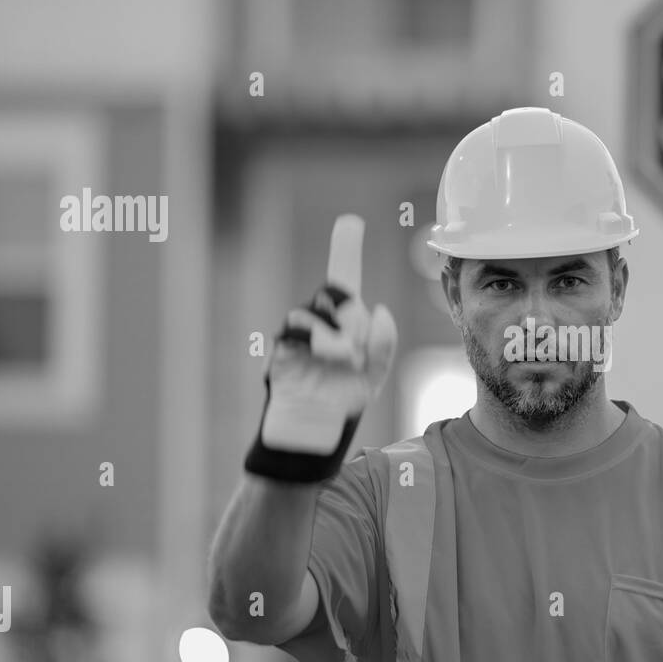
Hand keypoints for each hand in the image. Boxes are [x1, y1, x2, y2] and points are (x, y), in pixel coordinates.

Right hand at [244, 215, 397, 481]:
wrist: (312, 441)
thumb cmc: (340, 407)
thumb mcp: (372, 377)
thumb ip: (382, 343)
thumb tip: (377, 308)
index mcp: (345, 327)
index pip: (346, 281)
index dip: (345, 249)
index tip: (350, 220)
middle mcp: (320, 326)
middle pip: (334, 291)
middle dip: (351, 312)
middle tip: (359, 348)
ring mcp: (298, 339)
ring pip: (314, 309)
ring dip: (337, 332)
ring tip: (346, 361)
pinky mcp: (280, 353)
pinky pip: (293, 330)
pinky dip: (315, 339)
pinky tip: (327, 360)